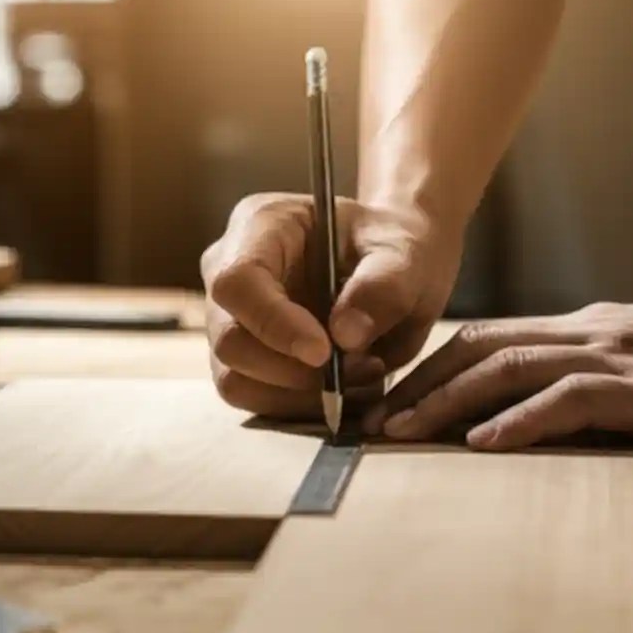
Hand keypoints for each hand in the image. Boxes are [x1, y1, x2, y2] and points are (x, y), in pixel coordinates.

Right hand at [200, 192, 463, 417]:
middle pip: (229, 339)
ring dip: (297, 395)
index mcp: (260, 225)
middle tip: (358, 368)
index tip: (325, 353)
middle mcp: (227, 270)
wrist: (391, 267)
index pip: (238, 282)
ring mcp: (227, 318)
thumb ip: (383, 287)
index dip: (273, 324)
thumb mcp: (405, 254)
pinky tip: (341, 387)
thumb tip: (345, 336)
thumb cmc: (393, 247)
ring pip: (234, 379)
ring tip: (358, 375)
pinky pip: (253, 398)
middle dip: (292, 370)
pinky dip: (298, 407)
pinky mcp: (240, 357)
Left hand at [365, 302, 632, 457]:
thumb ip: (578, 381)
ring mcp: (619, 355)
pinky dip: (519, 421)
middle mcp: (592, 331)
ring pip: (510, 368)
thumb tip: (510, 413)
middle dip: (420, 382)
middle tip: (373, 419)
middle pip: (483, 345)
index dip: (431, 367)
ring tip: (404, 433)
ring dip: (447, 402)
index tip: (390, 400)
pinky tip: (483, 443)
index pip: (488, 338)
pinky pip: (569, 400)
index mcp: (585, 326)